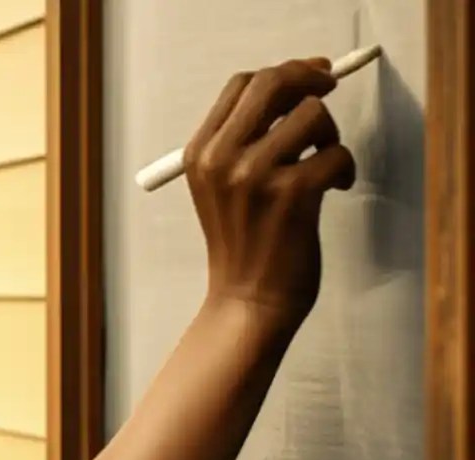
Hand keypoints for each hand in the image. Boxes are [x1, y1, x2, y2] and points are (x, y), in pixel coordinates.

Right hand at [184, 57, 356, 328]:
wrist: (248, 301)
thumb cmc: (244, 244)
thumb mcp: (222, 186)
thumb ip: (244, 140)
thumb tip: (297, 87)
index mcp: (200, 154)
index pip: (241, 85)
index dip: (283, 72)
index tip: (310, 76)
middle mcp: (222, 160)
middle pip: (274, 84)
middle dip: (310, 81)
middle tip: (328, 91)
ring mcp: (256, 176)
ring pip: (313, 114)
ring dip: (330, 135)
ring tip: (325, 162)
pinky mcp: (293, 195)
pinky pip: (337, 153)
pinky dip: (345, 169)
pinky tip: (336, 189)